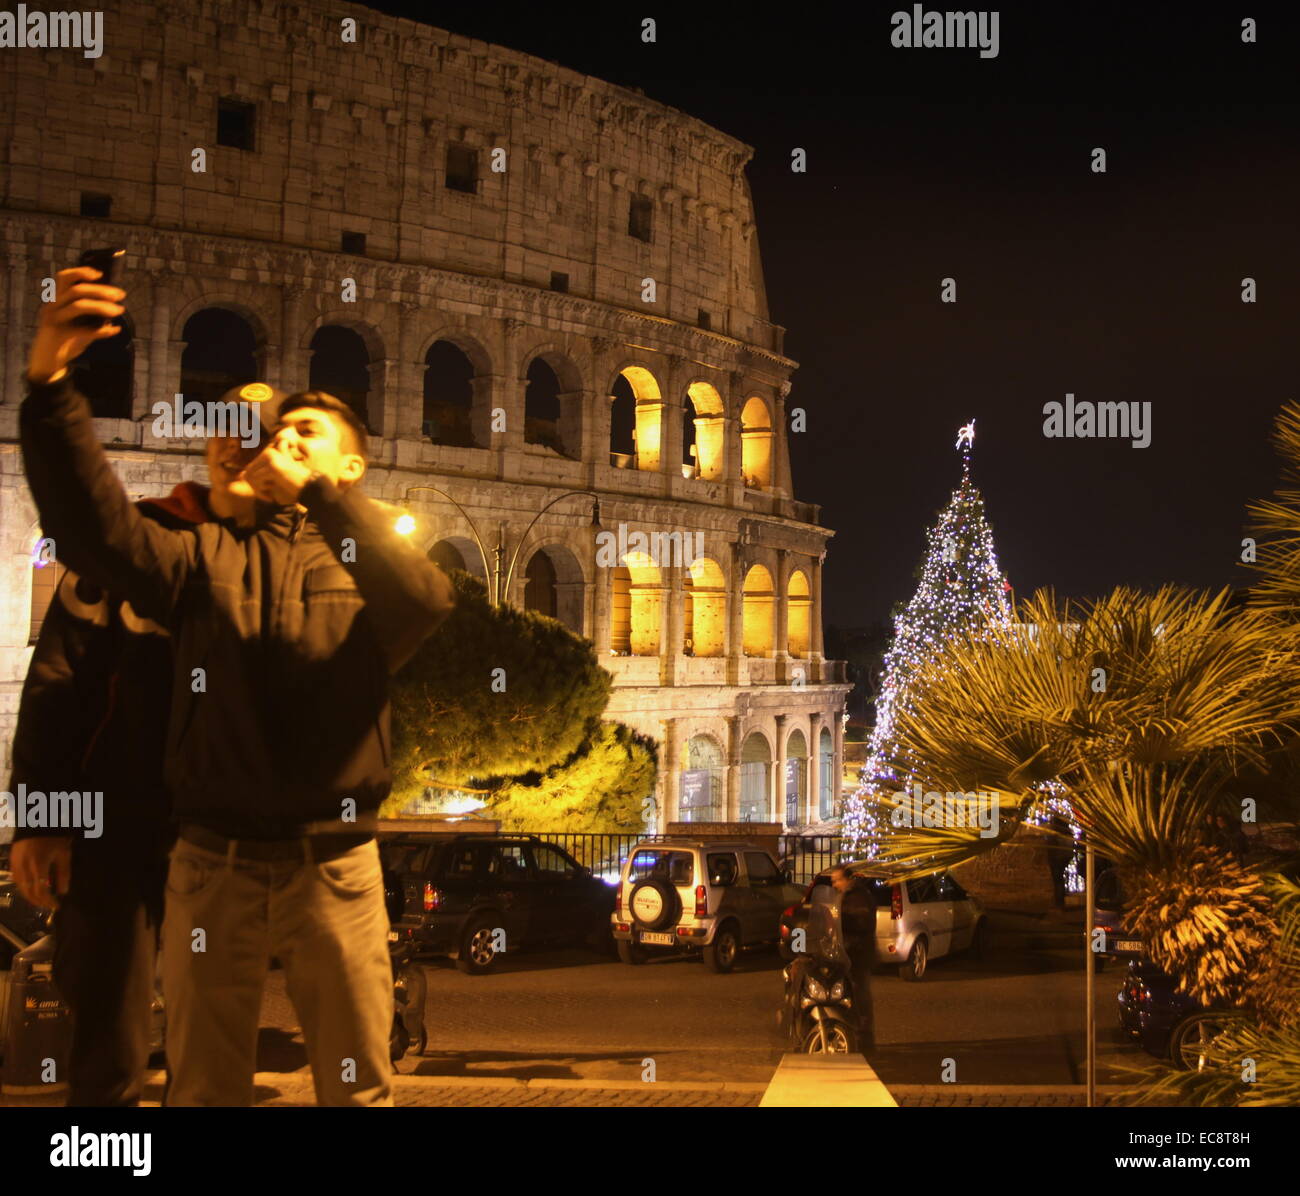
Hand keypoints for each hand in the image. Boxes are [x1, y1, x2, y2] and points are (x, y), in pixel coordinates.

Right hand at [10, 836, 72, 909]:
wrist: (38, 820)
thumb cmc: (54, 836)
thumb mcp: (64, 853)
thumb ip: (63, 873)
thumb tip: (63, 892)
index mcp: (38, 865)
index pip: (41, 890)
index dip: (48, 901)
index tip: (57, 906)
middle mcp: (24, 867)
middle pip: (28, 891)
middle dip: (39, 901)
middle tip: (49, 905)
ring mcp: (15, 864)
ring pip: (20, 887)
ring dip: (30, 896)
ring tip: (42, 900)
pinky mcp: (12, 861)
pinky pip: (16, 879)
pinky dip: (24, 888)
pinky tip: (32, 889)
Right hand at [26, 267, 125, 384]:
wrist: (48, 362)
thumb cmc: (66, 340)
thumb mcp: (79, 324)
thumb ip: (92, 315)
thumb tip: (115, 307)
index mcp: (56, 299)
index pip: (64, 278)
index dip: (81, 272)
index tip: (101, 274)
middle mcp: (53, 306)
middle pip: (76, 290)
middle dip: (100, 290)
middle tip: (120, 295)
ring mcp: (53, 319)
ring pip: (78, 305)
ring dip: (101, 306)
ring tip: (119, 310)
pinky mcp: (57, 334)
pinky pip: (81, 330)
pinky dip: (100, 330)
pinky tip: (114, 331)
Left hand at [239, 443, 312, 504]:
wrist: (309, 488)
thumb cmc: (293, 485)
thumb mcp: (274, 478)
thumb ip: (259, 474)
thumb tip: (241, 474)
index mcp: (269, 452)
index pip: (250, 470)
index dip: (256, 484)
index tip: (267, 493)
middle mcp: (269, 452)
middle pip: (248, 473)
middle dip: (255, 488)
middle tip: (267, 496)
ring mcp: (271, 458)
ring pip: (250, 477)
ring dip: (258, 491)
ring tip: (269, 496)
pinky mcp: (272, 466)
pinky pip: (256, 481)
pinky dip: (261, 492)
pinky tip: (271, 496)